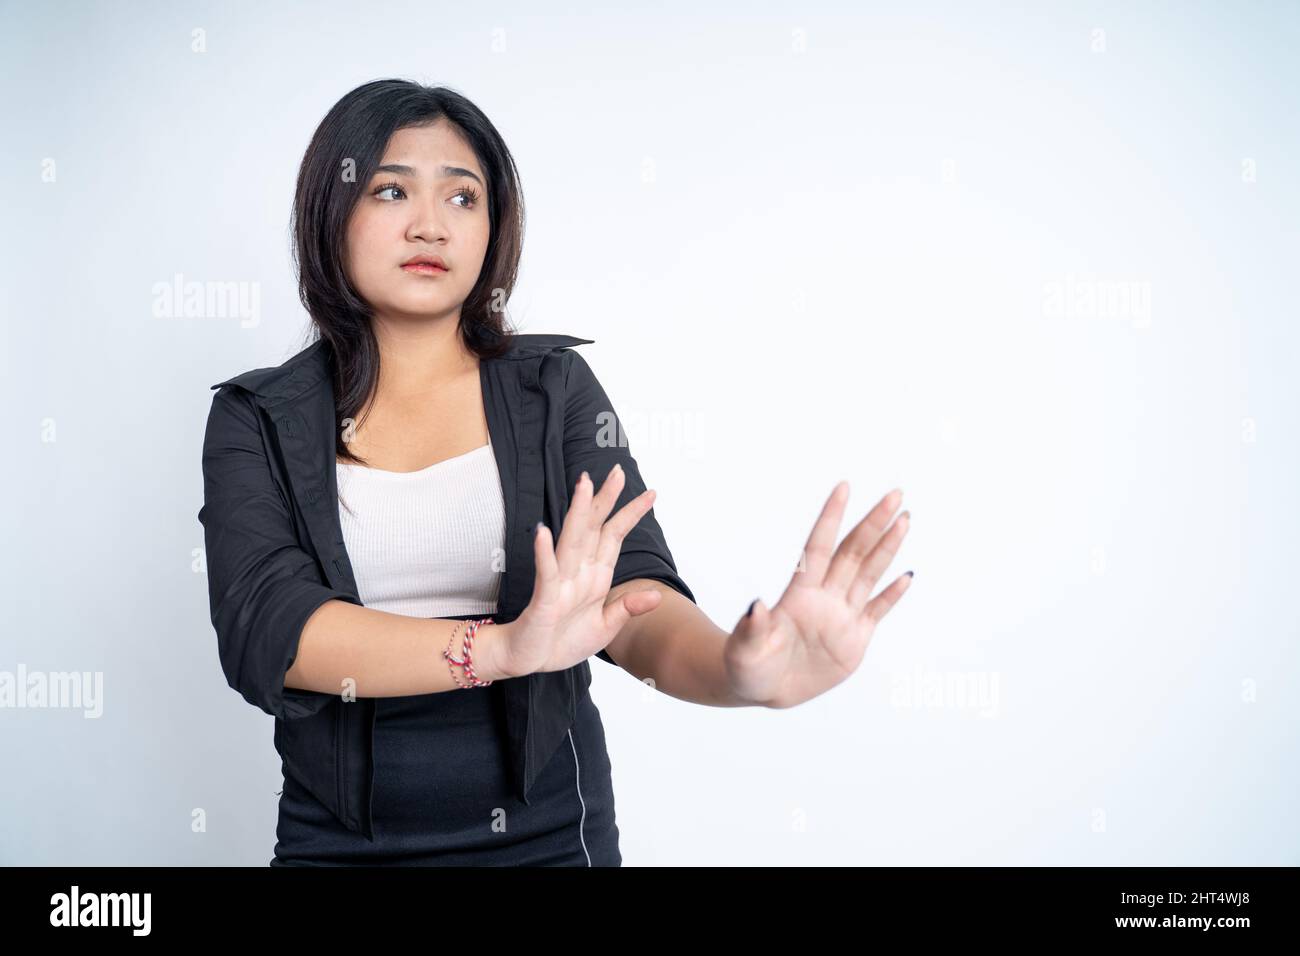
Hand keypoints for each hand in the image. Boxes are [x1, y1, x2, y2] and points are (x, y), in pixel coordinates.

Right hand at [493, 463, 666, 677]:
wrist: (529, 661)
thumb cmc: (561, 642)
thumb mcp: (605, 627)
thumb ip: (628, 608)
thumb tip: (657, 594)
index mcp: (594, 576)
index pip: (614, 536)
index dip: (631, 514)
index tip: (651, 492)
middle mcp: (578, 572)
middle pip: (594, 528)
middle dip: (606, 499)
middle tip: (617, 471)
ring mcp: (560, 582)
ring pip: (571, 540)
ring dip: (577, 513)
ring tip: (583, 485)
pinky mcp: (544, 598)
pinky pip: (545, 573)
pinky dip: (544, 552)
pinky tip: (543, 531)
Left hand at [725, 484, 912, 708]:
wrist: (761, 689)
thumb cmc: (746, 665)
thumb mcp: (745, 649)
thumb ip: (753, 627)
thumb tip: (755, 605)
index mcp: (797, 595)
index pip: (818, 547)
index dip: (831, 518)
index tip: (843, 486)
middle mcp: (823, 598)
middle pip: (853, 553)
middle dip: (873, 523)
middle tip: (896, 494)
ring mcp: (840, 616)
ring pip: (869, 574)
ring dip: (887, 547)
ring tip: (904, 520)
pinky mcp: (853, 640)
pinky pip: (876, 611)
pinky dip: (892, 594)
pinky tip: (907, 575)